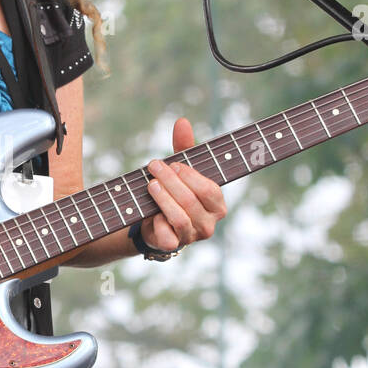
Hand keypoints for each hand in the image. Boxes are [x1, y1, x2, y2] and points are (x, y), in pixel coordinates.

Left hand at [140, 117, 226, 253]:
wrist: (153, 220)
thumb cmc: (173, 191)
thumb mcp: (180, 169)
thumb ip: (184, 147)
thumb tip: (182, 121)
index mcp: (217, 204)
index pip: (209, 190)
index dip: (190, 176)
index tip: (173, 164)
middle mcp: (209, 223)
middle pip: (191, 201)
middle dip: (171, 182)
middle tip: (154, 167)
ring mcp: (192, 237)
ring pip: (180, 217)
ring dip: (163, 198)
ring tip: (151, 185)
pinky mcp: (174, 245)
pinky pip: (168, 235)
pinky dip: (158, 221)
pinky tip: (151, 212)